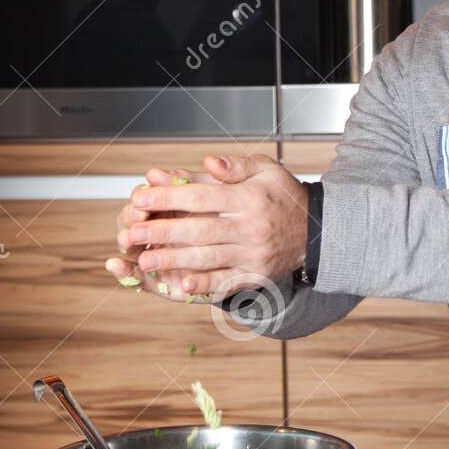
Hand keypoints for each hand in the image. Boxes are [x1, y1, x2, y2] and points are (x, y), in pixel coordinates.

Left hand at [106, 154, 309, 300]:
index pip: (201, 197)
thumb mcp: (267, 170)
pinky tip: (182, 283)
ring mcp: (254, 254)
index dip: (168, 197)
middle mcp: (252, 228)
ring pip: (208, 258)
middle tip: (131, 232)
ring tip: (144, 259)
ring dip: (173, 260)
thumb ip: (235, 167)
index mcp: (249, 198)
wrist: (317, 231)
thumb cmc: (283, 196)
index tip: (140, 196)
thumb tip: (207, 164)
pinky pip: (227, 281)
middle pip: (199, 230)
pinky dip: (205, 284)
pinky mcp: (257, 275)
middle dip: (161, 232)